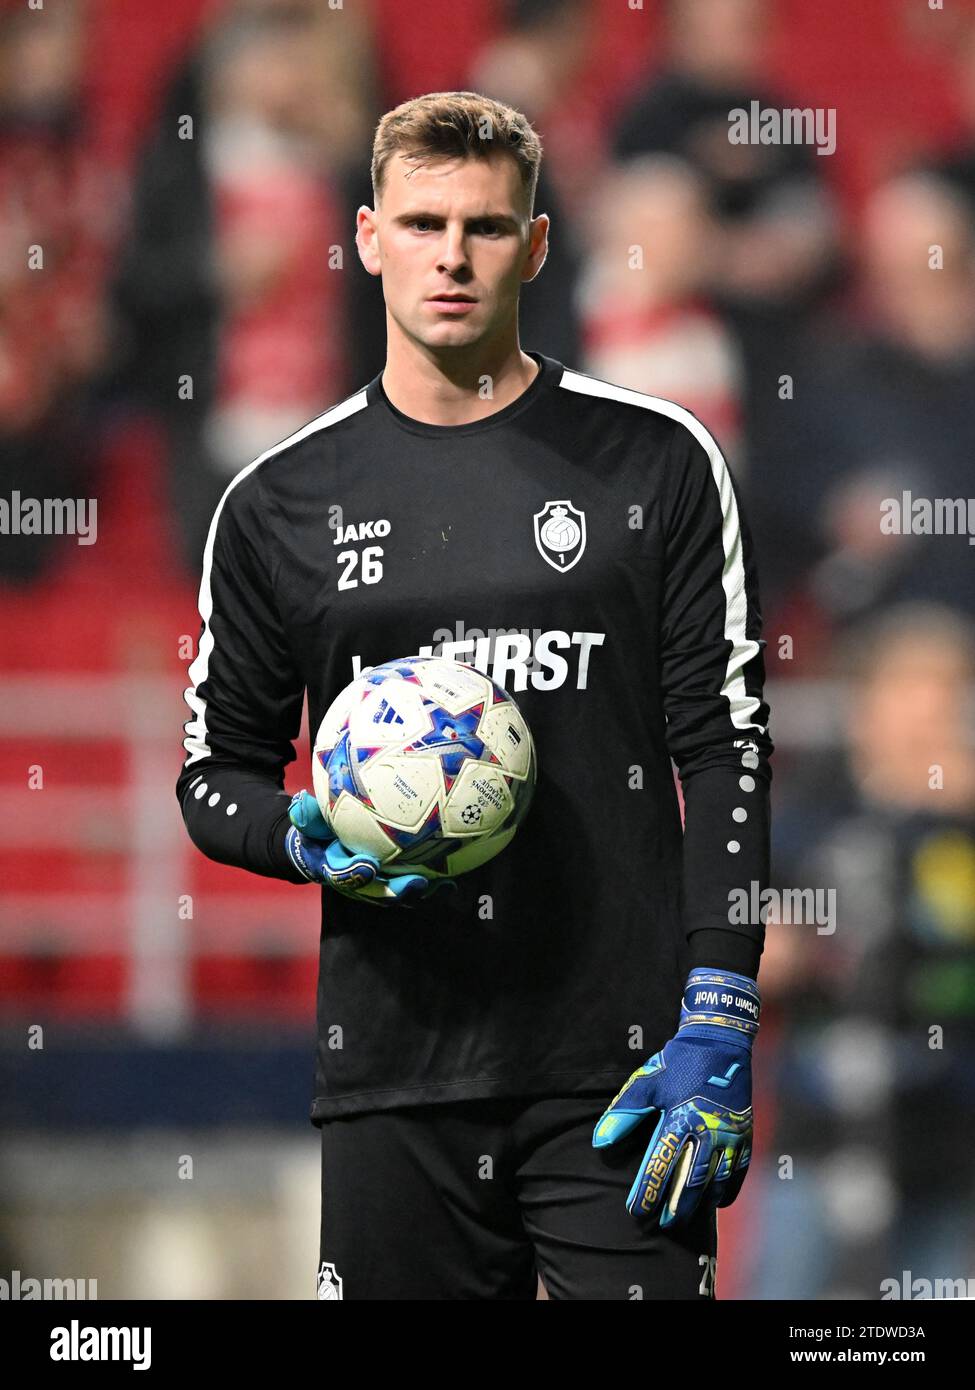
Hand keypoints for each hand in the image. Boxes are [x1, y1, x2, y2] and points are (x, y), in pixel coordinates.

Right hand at [285, 790, 456, 906]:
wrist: (325, 847)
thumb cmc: (319, 831)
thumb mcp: (310, 822)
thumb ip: (307, 815)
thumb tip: (300, 801)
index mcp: (334, 869)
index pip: (342, 874)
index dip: (355, 873)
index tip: (368, 864)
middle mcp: (358, 882)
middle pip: (377, 892)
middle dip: (396, 891)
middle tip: (415, 882)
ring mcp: (378, 885)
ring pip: (398, 893)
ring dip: (419, 891)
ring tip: (441, 884)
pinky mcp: (394, 881)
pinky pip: (414, 884)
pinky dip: (433, 882)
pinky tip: (453, 876)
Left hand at [593, 968, 758, 1228]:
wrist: (720, 1042)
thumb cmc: (678, 1062)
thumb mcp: (646, 1082)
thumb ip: (624, 1113)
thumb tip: (599, 1142)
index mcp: (680, 1119)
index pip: (660, 1166)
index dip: (647, 1192)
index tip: (636, 1211)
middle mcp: (708, 1131)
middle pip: (691, 1181)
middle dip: (676, 1206)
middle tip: (663, 1224)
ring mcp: (730, 1134)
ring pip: (717, 1180)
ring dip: (701, 1202)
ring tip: (688, 1216)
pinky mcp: (745, 1133)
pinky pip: (739, 1170)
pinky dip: (728, 1188)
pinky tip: (718, 1200)